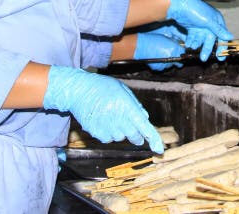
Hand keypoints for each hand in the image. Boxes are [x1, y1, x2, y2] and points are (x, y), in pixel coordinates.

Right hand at [42, 66, 163, 152]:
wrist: (79, 89)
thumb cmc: (102, 87)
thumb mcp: (122, 90)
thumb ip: (135, 104)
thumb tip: (145, 119)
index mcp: (126, 106)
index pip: (144, 126)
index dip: (154, 139)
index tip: (160, 150)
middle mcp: (117, 118)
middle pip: (134, 136)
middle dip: (137, 135)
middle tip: (131, 126)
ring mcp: (106, 127)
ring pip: (120, 138)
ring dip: (120, 132)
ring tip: (110, 116)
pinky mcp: (95, 132)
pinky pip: (108, 139)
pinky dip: (108, 133)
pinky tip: (102, 121)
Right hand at [134, 29, 185, 70]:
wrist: (141, 46)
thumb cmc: (152, 40)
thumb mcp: (166, 38)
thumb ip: (174, 43)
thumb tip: (179, 46)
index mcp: (175, 48)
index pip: (183, 53)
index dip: (182, 53)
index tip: (181, 53)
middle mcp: (172, 57)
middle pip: (178, 62)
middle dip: (176, 59)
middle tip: (171, 55)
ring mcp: (165, 64)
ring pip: (170, 65)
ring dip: (168, 62)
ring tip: (161, 55)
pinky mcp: (159, 68)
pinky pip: (162, 67)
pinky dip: (161, 64)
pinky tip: (157, 58)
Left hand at [166, 0, 232, 60]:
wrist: (178, 6)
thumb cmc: (195, 10)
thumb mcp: (208, 21)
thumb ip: (218, 30)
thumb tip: (230, 37)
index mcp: (216, 20)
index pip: (221, 36)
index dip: (222, 47)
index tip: (220, 57)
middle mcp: (210, 23)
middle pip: (210, 39)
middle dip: (207, 49)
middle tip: (204, 59)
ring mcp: (201, 26)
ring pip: (201, 39)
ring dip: (197, 45)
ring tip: (192, 47)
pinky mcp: (192, 27)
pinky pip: (194, 37)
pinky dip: (191, 41)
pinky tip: (188, 45)